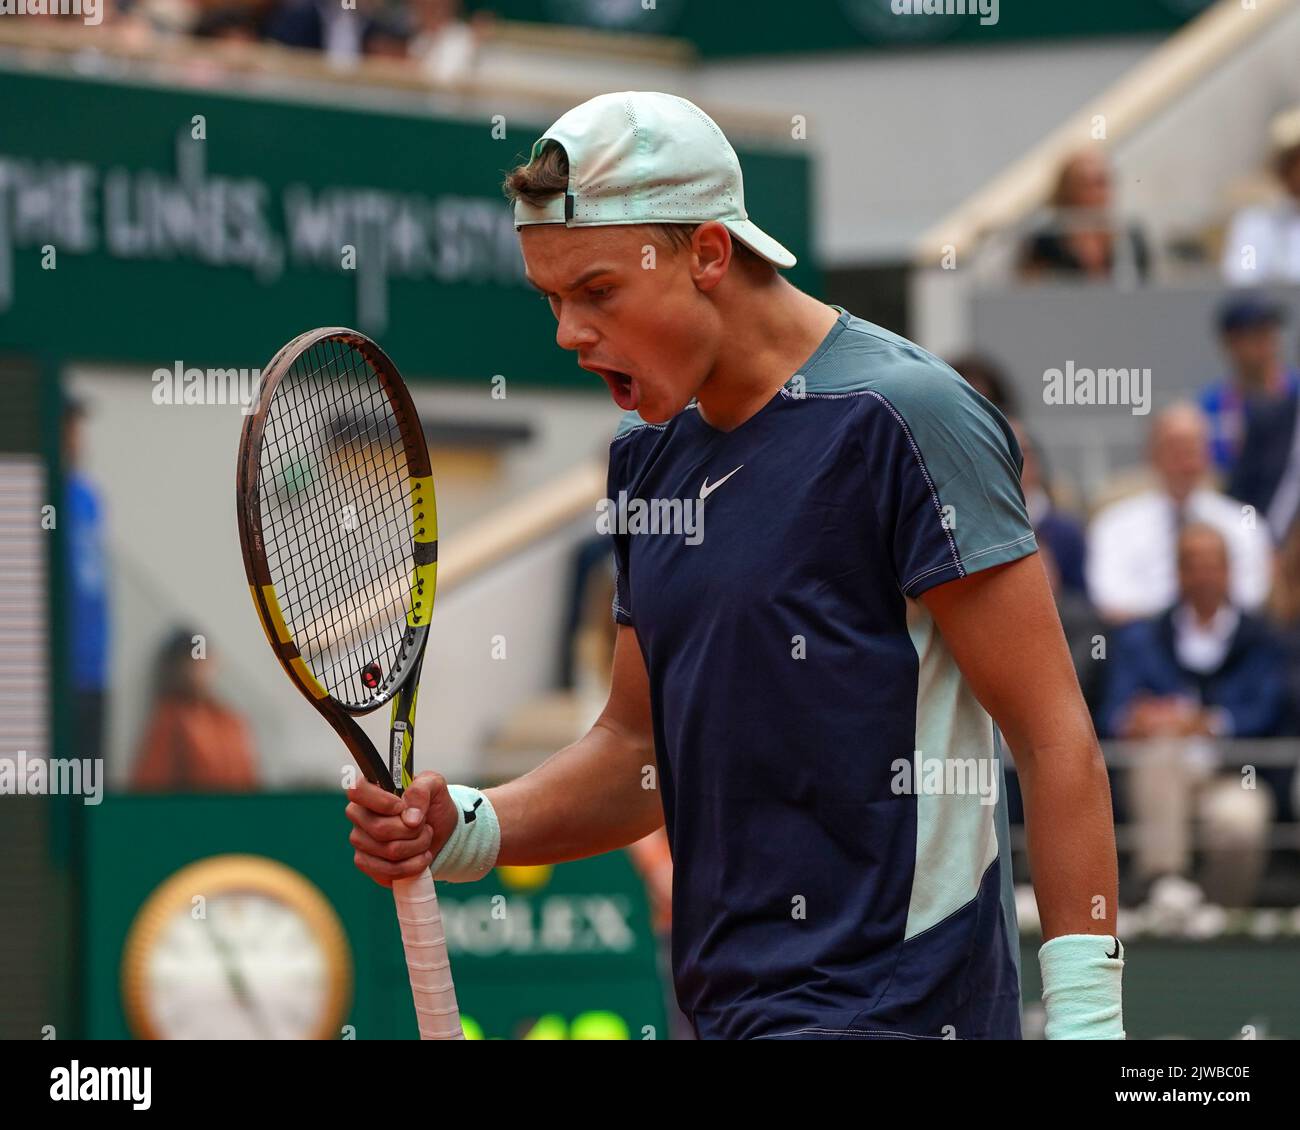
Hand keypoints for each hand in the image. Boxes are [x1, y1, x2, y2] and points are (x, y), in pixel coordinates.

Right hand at [345, 771, 458, 887]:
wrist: (439, 832)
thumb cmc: (431, 805)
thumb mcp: (434, 785)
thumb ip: (422, 790)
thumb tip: (410, 817)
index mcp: (371, 788)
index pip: (357, 790)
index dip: (381, 802)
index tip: (402, 807)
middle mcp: (359, 814)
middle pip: (379, 828)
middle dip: (412, 830)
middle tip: (423, 825)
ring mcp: (360, 840)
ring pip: (388, 850)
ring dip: (416, 847)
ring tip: (424, 839)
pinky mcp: (366, 863)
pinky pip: (386, 870)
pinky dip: (412, 866)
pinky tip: (420, 857)